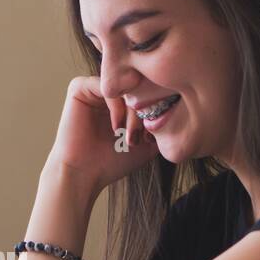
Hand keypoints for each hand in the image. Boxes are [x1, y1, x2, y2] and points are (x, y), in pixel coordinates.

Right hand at [46, 75, 163, 194]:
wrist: (83, 174)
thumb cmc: (112, 161)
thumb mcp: (147, 142)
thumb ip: (161, 122)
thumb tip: (181, 106)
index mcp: (121, 98)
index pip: (147, 88)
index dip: (156, 108)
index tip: (154, 135)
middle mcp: (107, 90)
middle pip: (137, 85)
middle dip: (145, 110)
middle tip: (143, 136)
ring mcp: (93, 87)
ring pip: (124, 86)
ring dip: (132, 111)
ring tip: (130, 136)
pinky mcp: (79, 87)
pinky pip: (106, 86)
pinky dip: (116, 106)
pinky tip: (116, 127)